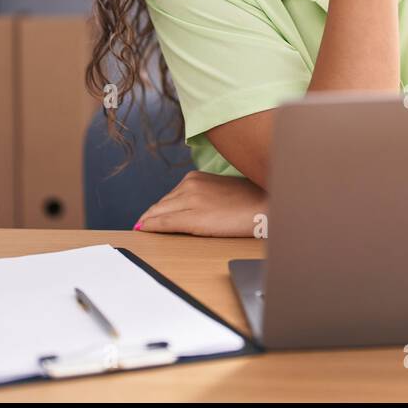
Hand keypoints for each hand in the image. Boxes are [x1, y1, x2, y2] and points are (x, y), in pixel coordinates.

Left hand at [134, 171, 268, 237]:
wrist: (267, 206)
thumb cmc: (248, 201)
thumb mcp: (219, 191)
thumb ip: (199, 196)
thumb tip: (182, 210)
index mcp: (195, 177)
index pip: (168, 197)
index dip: (156, 210)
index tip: (147, 218)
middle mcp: (190, 185)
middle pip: (160, 205)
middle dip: (151, 216)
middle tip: (140, 226)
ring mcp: (190, 200)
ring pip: (159, 213)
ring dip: (150, 222)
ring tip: (142, 230)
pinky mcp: (194, 217)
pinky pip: (164, 223)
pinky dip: (151, 227)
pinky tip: (143, 230)